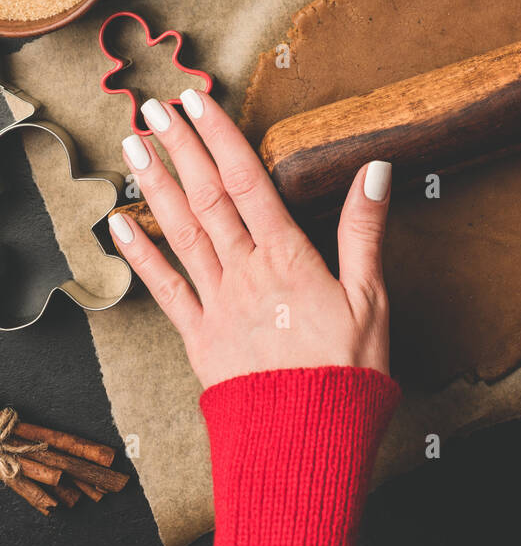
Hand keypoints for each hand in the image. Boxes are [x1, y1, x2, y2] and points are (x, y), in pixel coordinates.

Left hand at [110, 90, 391, 389]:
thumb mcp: (371, 298)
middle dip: (180, 147)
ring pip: (180, 233)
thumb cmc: (347, 373)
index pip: (247, 181)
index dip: (220, 137)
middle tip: (154, 107)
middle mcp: (245, 273)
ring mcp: (217, 304)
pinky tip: (120, 227)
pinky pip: (165, 290)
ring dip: (155, 186)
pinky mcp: (200, 338)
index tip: (198, 103)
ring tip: (133, 146)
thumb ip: (365, 229)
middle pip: (206, 197)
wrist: (308, 442)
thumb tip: (375, 170)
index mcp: (287, 258)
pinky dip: (141, 256)